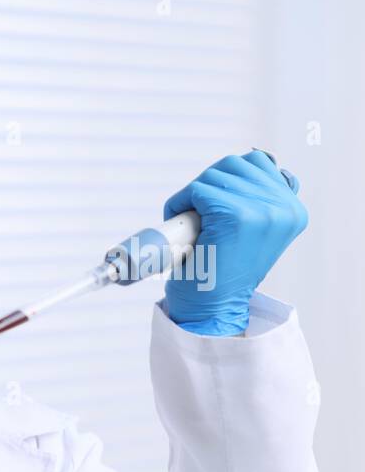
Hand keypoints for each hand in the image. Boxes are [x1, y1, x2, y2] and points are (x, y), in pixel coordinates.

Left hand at [162, 150, 306, 336]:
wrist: (212, 310)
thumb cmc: (223, 273)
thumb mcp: (252, 233)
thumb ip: (260, 200)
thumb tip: (254, 161)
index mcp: (293, 209)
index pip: (258, 164)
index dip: (226, 182)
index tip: (214, 211)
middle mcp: (284, 206)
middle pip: (233, 165)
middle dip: (207, 186)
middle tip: (197, 217)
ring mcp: (262, 209)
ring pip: (214, 176)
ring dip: (192, 196)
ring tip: (191, 225)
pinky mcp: (235, 214)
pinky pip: (197, 190)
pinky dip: (180, 204)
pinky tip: (182, 227)